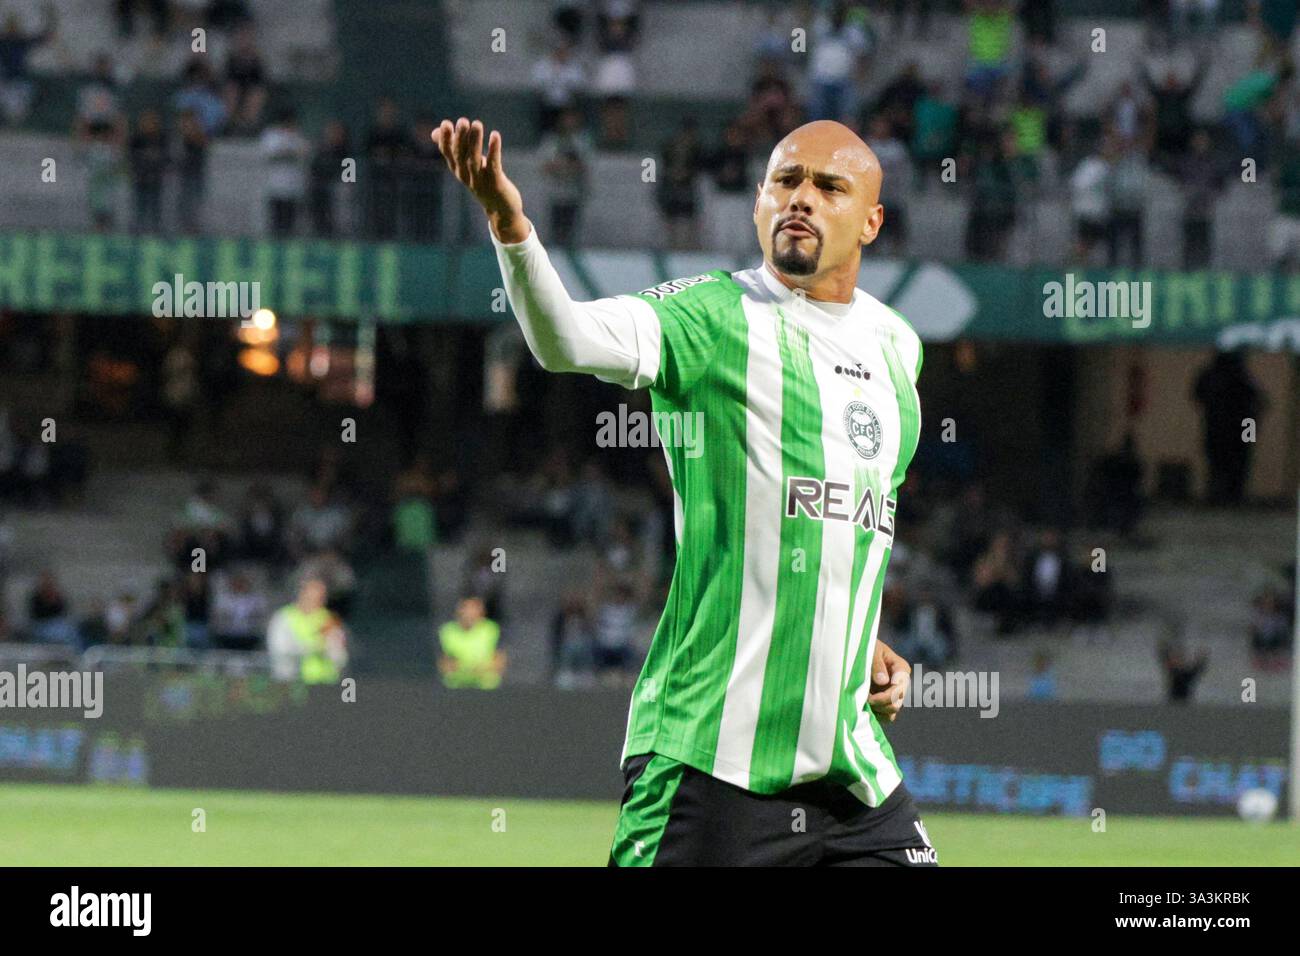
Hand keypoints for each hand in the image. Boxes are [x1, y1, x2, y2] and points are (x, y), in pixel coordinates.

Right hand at [432, 117, 528, 242]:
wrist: (500, 210)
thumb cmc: (483, 182)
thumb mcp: (465, 166)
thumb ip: (452, 148)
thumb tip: (434, 132)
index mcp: (457, 170)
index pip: (448, 153)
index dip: (446, 139)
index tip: (446, 123)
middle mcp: (466, 175)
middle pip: (460, 155)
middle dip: (460, 138)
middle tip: (462, 121)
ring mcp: (480, 180)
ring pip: (475, 159)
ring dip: (475, 141)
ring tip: (477, 124)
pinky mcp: (495, 183)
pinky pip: (494, 165)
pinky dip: (493, 150)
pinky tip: (495, 135)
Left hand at [867, 640, 910, 722]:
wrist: (857, 652)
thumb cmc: (866, 648)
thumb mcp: (871, 651)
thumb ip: (877, 665)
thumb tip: (883, 681)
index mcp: (901, 669)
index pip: (900, 688)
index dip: (886, 696)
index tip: (871, 697)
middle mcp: (900, 684)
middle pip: (896, 702)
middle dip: (880, 704)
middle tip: (864, 700)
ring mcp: (894, 695)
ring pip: (892, 712)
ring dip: (878, 710)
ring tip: (863, 702)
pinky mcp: (885, 703)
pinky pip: (886, 717)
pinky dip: (876, 715)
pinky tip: (864, 708)